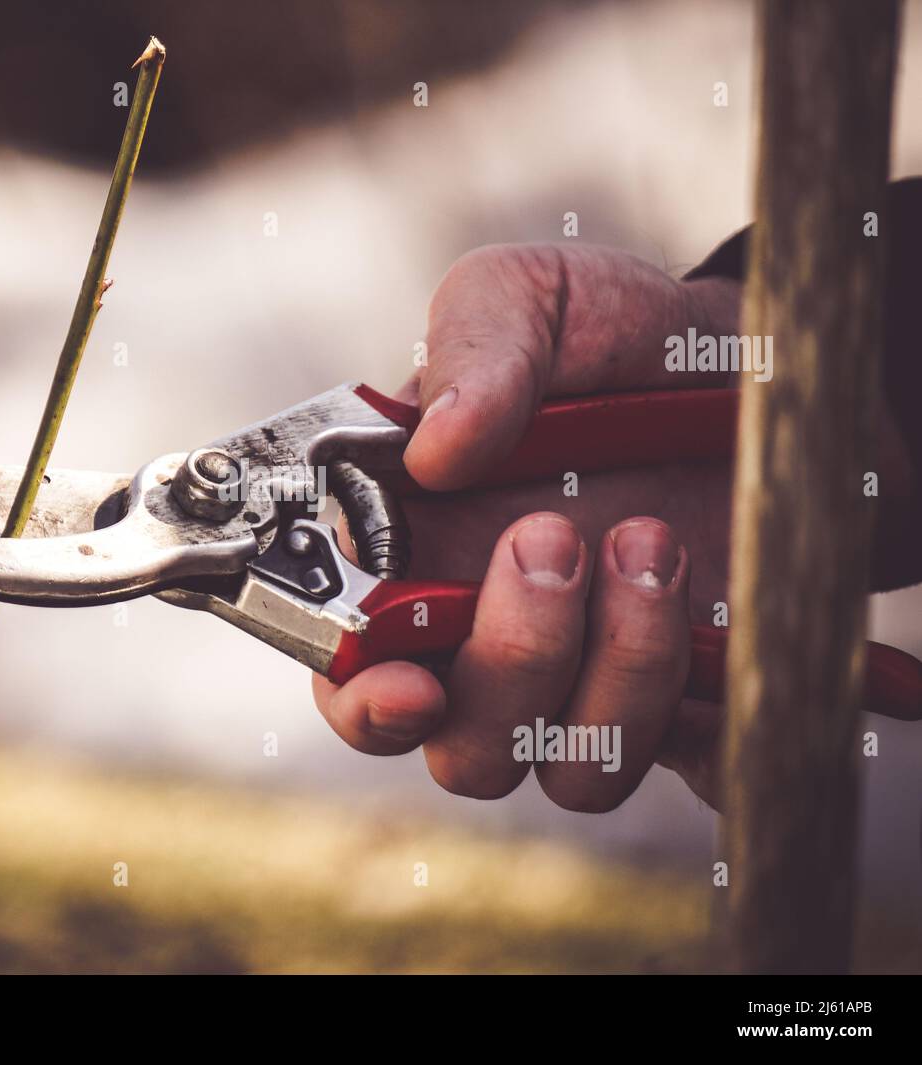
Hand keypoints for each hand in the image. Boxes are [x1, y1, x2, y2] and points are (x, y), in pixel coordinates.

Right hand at [311, 243, 744, 809]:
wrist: (752, 357)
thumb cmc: (611, 336)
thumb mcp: (531, 298)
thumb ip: (473, 350)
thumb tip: (433, 453)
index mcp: (416, 559)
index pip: (353, 674)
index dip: (366, 703)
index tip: (412, 683)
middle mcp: (492, 640)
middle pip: (463, 749)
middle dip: (512, 661)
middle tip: (552, 537)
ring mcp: (593, 680)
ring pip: (574, 773)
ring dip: (617, 674)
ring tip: (652, 542)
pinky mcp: (692, 698)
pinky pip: (692, 766)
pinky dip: (702, 716)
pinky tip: (713, 609)